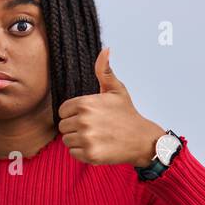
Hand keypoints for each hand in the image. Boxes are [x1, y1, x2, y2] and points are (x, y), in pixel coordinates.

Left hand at [57, 47, 162, 166]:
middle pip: (63, 126)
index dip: (73, 114)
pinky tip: (96, 147)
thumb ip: (104, 71)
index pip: (62, 111)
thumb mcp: (117, 90)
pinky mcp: (90, 154)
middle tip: (93, 128)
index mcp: (85, 103)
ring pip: (67, 140)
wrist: (142, 139)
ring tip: (95, 137)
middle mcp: (84, 120)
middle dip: (74, 128)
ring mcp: (86, 138)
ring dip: (77, 140)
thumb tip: (105, 50)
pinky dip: (82, 152)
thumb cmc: (127, 114)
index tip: (88, 117)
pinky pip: (73, 153)